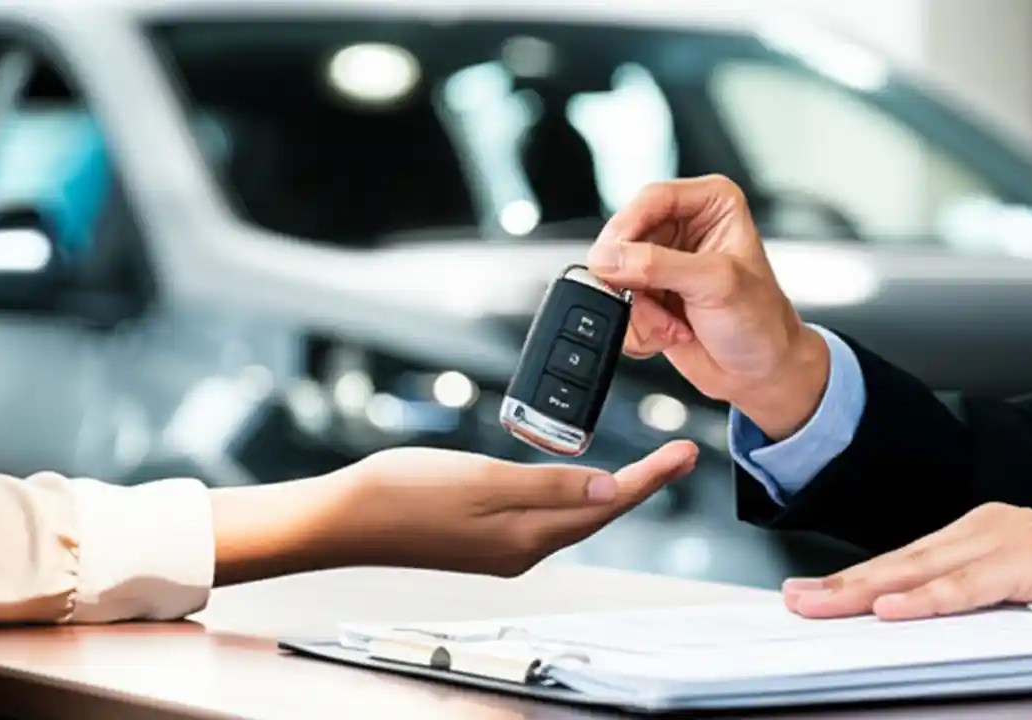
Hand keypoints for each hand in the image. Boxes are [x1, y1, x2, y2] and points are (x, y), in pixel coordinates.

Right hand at [211, 441, 697, 583]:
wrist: (346, 519)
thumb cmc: (405, 494)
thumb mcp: (484, 480)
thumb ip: (549, 485)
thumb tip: (608, 487)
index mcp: (527, 537)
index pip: (607, 504)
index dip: (650, 479)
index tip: (685, 454)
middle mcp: (522, 550)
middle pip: (597, 513)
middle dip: (641, 485)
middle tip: (677, 457)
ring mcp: (503, 548)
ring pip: (573, 516)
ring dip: (609, 493)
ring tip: (644, 469)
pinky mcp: (484, 538)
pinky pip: (544, 516)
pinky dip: (570, 496)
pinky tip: (576, 481)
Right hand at [587, 175, 827, 438]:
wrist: (761, 372)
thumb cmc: (762, 321)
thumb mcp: (716, 283)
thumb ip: (659, 265)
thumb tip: (609, 258)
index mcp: (710, 204)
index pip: (652, 198)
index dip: (627, 227)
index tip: (611, 257)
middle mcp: (683, 229)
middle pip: (624, 238)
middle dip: (631, 280)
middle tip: (644, 300)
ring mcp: (662, 265)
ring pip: (615, 277)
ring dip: (638, 311)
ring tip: (671, 324)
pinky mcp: (648, 298)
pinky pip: (616, 307)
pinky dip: (638, 328)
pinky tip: (670, 333)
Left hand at [783, 502, 1031, 620]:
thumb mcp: (1017, 586)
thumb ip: (972, 593)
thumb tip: (917, 615)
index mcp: (975, 532)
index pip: (900, 561)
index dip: (852, 580)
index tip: (810, 594)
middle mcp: (981, 529)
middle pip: (897, 562)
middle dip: (840, 584)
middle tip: (794, 600)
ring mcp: (1004, 540)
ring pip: (920, 570)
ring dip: (864, 591)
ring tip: (821, 605)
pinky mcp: (1030, 561)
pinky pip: (969, 587)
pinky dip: (927, 600)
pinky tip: (892, 608)